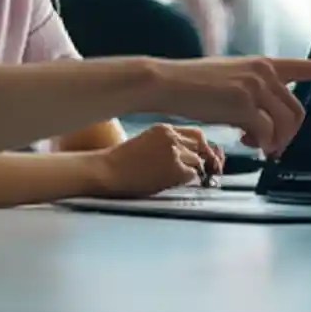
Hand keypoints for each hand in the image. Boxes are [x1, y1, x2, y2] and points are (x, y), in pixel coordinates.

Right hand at [93, 124, 224, 197]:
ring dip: (193, 171)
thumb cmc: (121, 162)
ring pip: (198, 161)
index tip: (202, 157)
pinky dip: (188, 181)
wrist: (106, 171)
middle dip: (204, 158)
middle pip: (201, 145)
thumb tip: (194, 157)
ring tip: (176, 178)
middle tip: (201, 170)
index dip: (201, 147)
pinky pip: (192, 175)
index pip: (195, 134)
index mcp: (164, 128)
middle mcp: (171, 137)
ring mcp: (174, 152)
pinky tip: (173, 183)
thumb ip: (168, 146)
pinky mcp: (174, 169)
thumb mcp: (146, 143)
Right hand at [140, 57, 310, 157]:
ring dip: (274, 143)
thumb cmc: (197, 87)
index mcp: (266, 64)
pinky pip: (266, 132)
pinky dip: (259, 143)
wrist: (168, 82)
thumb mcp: (233, 82)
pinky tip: (242, 140)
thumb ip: (258, 97)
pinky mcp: (243, 101)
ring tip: (254, 144)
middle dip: (288, 136)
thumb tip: (269, 132)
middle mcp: (266, 70)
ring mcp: (255, 84)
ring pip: (285, 125)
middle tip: (270, 148)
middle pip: (298, 113)